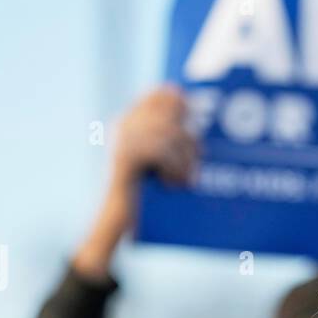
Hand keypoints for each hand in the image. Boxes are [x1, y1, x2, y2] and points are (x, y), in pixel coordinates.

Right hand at [72, 84, 199, 279]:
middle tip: (198, 159)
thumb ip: (174, 142)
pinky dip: (173, 168)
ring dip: (184, 158)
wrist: (119, 224)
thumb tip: (197, 123)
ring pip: (167, 133)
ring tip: (187, 179)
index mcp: (132, 122)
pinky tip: (173, 184)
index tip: (194, 118)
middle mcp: (125, 127)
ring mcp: (123, 141)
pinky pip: (160, 150)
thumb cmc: (146, 197)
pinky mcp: (125, 159)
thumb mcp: (163, 164)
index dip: (181, 101)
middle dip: (188, 138)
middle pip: (169, 113)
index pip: (159, 94)